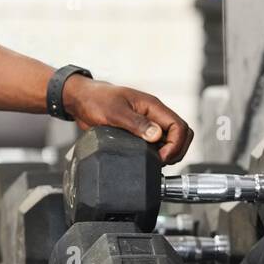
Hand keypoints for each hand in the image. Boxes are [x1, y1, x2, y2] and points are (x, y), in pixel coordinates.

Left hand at [62, 76, 193, 163]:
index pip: (179, 126)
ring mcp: (148, 125)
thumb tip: (157, 135)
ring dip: (167, 154)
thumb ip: (136, 123)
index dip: (176, 145)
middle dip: (176, 151)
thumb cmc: (97, 100)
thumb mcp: (115, 112)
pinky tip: (146, 161)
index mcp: (153, 107)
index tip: (161, 157)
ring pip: (170, 141)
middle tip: (160, 163)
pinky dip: (156, 155)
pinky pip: (156, 145)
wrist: (82, 100)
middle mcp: (154, 116)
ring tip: (153, 163)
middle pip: (181, 135)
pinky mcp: (139, 134)